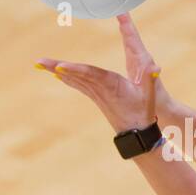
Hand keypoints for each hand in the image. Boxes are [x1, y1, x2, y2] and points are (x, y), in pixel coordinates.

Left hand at [36, 12, 164, 133]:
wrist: (137, 133)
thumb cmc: (143, 111)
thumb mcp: (149, 95)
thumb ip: (151, 78)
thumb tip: (156, 66)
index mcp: (111, 85)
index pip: (91, 74)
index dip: (76, 70)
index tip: (60, 67)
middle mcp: (100, 89)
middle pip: (75, 75)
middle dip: (57, 67)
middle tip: (39, 62)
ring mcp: (96, 93)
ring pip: (73, 78)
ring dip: (57, 70)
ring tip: (40, 64)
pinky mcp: (96, 96)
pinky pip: (77, 83)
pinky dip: (66, 76)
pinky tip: (57, 71)